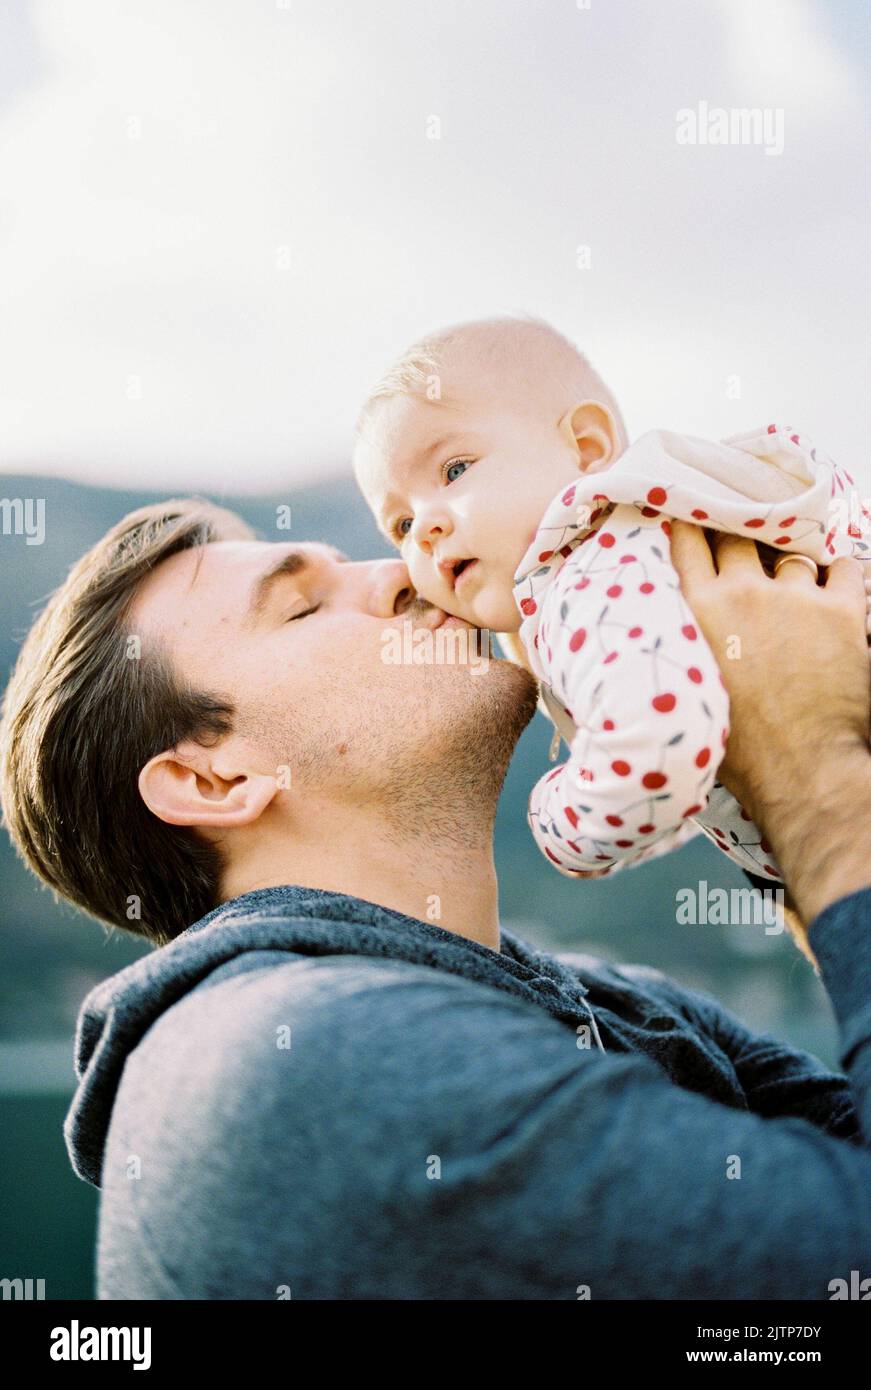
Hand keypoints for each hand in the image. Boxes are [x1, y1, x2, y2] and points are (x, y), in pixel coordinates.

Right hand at [669, 521, 870, 937]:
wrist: (803, 774)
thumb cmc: (739, 752)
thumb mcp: (686, 691)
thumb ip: (676, 649)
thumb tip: (659, 634)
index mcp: (698, 612)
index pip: (685, 541)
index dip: (685, 518)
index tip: (686, 506)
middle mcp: (745, 594)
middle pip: (736, 534)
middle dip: (736, 527)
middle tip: (738, 526)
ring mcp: (798, 599)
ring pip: (791, 554)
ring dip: (790, 560)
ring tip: (791, 568)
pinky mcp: (845, 611)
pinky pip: (847, 568)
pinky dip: (841, 571)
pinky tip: (836, 578)